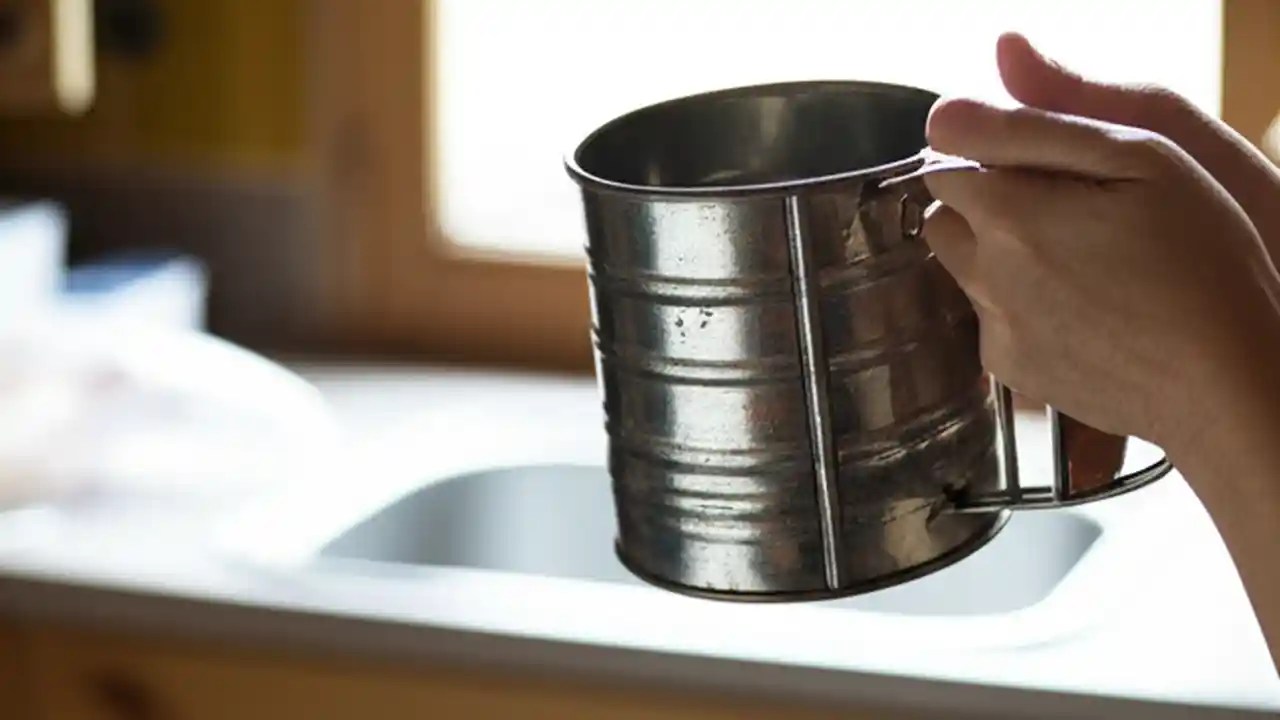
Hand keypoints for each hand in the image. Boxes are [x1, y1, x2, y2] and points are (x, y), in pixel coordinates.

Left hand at [922, 78, 1279, 456]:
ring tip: (1078, 263)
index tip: (1041, 168)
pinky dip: (1018, 309)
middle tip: (1061, 213)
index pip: (943, 162)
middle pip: (943, 218)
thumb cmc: (1202, 261)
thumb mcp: (1140, 157)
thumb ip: (1031, 128)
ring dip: (998, 257)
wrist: (1224, 381)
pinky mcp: (1009, 369)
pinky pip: (990, 321)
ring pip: (963, 271)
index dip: (989, 156)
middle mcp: (985, 274)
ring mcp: (994, 328)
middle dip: (984, 206)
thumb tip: (944, 118)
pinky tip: (1080, 310)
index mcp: (1009, 213)